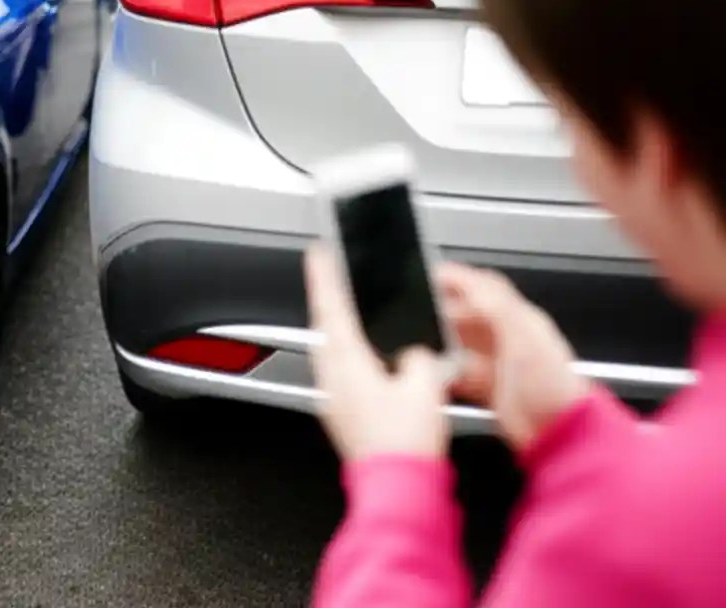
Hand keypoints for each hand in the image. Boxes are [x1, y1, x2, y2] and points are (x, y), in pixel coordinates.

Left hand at [305, 246, 448, 460]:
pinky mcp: (341, 416)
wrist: (396, 488)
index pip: (331, 308)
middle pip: (326, 329)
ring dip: (341, 331)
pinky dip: (351, 358)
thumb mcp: (424, 386)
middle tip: (336, 280)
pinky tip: (370, 362)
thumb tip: (416, 353)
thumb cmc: (404, 442)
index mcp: (346, 362)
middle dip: (331, 302)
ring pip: (332, 352)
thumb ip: (419, 358)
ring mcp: (332, 399)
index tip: (318, 253)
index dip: (325, 277)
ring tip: (355, 316)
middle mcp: (331, 378)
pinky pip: (341, 375)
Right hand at [438, 263, 590, 451]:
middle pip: (469, 313)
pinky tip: (433, 372)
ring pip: (462, 342)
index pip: (486, 287)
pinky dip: (444, 370)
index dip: (459, 277)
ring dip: (441, 341)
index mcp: (520, 319)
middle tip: (417, 309)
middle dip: (443, 309)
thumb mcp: (525, 339)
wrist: (559, 433)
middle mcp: (508, 337)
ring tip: (420, 340)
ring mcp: (498, 363)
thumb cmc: (551, 386)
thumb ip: (498, 308)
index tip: (431, 274)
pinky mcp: (490, 387)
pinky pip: (459, 371)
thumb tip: (471, 283)